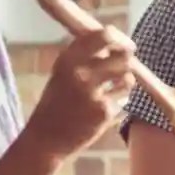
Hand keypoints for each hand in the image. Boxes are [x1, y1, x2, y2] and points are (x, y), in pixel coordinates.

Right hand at [22, 29, 136, 161]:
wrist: (46, 138)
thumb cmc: (57, 103)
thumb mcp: (63, 72)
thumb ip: (86, 56)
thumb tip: (117, 41)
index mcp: (68, 59)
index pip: (103, 36)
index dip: (119, 38)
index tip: (125, 44)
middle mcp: (80, 72)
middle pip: (122, 54)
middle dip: (128, 59)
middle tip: (126, 64)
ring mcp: (92, 92)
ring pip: (128, 76)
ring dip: (125, 81)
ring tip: (114, 88)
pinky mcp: (103, 111)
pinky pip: (124, 98)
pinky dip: (119, 101)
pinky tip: (104, 107)